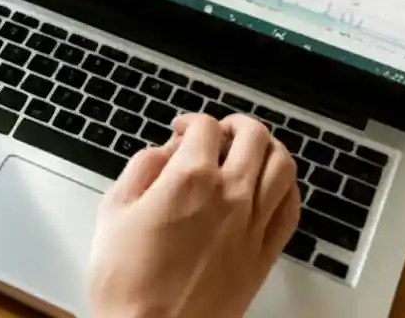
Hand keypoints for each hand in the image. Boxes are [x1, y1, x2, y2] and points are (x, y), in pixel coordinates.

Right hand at [89, 113, 299, 317]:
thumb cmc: (128, 283)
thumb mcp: (114, 211)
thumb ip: (141, 169)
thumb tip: (161, 153)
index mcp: (190, 180)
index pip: (205, 127)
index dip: (191, 121)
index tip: (182, 130)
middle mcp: (229, 197)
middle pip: (253, 136)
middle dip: (236, 125)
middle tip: (222, 131)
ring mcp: (252, 225)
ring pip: (282, 166)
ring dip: (268, 148)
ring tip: (253, 149)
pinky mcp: (264, 255)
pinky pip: (290, 209)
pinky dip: (286, 187)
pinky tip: (273, 186)